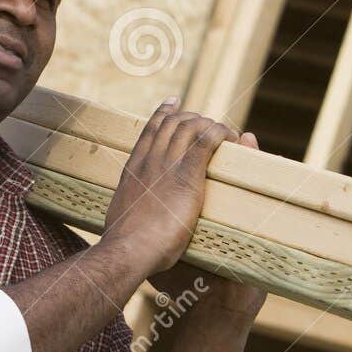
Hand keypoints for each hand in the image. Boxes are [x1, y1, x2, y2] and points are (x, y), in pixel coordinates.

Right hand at [103, 100, 264, 299]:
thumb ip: (128, 214)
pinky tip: (230, 136)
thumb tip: (121, 224)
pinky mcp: (186, 175)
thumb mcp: (122, 219)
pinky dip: (220, 133)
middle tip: (209, 123)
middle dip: (193, 117)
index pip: (149, 131)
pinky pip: (206, 140)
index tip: (173, 103)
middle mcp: (149, 160)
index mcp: (134, 169)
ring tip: (226, 134)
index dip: (163, 113)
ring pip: (190, 126)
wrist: (129, 249)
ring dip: (211, 125)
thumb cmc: (125, 245)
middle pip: (173, 123)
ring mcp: (167, 165)